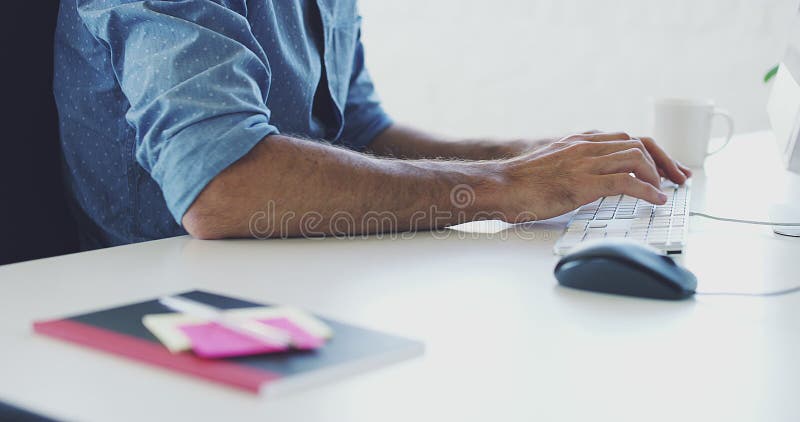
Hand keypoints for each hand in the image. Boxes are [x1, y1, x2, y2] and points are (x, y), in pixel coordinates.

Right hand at [489, 132, 691, 221]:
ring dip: (657, 176)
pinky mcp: (583, 182)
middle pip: (639, 144)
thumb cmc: (522, 182)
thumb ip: (576, 166)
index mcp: (580, 141)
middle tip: (678, 180)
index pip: (627, 138)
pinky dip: (647, 191)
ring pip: (636, 158)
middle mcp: (586, 145)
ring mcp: (585, 162)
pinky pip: (626, 182)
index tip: (668, 168)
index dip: (654, 152)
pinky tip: (655, 200)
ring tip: (663, 192)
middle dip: (665, 162)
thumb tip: (594, 181)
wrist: (501, 185)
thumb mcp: (554, 165)